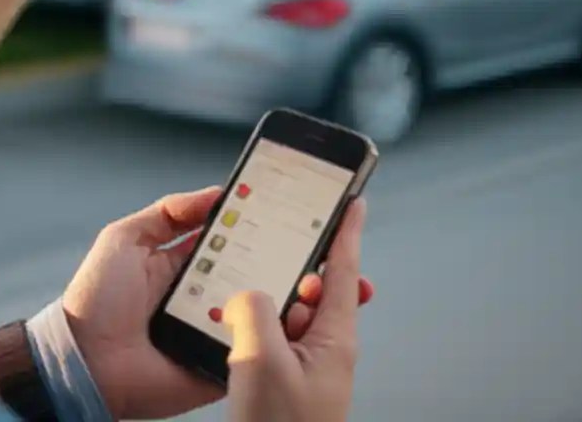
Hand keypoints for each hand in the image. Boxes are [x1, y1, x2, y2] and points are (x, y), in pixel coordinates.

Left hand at [63, 189, 373, 419]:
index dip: (273, 230)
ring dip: (302, 300)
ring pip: (271, 315)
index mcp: (192, 265)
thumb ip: (168, 212)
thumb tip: (218, 193)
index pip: (243, 242)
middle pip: (267, 277)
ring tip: (331, 285)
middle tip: (336, 251)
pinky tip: (307, 321)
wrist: (84, 360)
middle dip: (303, 266)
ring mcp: (220, 331)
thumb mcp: (124, 239)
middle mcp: (212, 296)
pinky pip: (260, 352)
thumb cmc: (96, 297)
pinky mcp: (223, 364)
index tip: (307, 214)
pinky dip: (283, 341)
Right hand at [224, 199, 367, 421]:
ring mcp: (305, 366)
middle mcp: (324, 348)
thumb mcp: (261, 361)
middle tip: (271, 242)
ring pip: (286, 314)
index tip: (353, 201)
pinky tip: (228, 328)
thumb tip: (246, 294)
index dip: (345, 232)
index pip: (342, 271)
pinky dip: (252, 326)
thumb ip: (254, 312)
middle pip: (310, 288)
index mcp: (333, 339)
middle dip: (291, 266)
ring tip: (237, 295)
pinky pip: (270, 338)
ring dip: (264, 300)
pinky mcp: (284, 381)